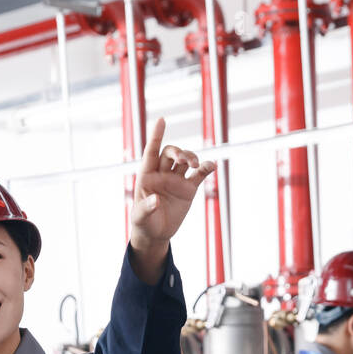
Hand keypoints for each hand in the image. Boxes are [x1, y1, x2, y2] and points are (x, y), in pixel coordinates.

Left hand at [128, 117, 216, 282]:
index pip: (151, 151)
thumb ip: (146, 208)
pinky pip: (199, 175)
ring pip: (186, 161)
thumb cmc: (143, 222)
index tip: (162, 120)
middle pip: (171, 153)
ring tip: (195, 165)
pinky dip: (206, 168)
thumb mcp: (140, 217)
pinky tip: (212, 165)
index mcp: (146, 175)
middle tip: (184, 160)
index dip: (156, 136)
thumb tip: (156, 201)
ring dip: (191, 158)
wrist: (156, 234)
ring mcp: (176, 179)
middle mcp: (162, 173)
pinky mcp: (189, 188)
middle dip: (178, 152)